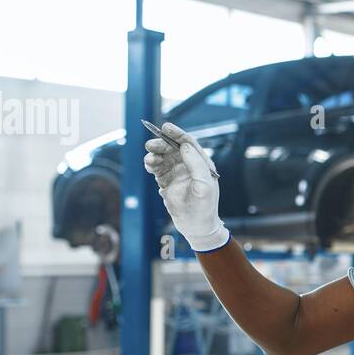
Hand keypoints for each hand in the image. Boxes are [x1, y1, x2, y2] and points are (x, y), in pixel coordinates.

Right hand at [143, 122, 228, 252]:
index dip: (177, 133)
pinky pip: (156, 168)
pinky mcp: (166, 181)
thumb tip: (184, 146)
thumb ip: (196, 164)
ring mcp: (177, 173)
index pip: (188, 143)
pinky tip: (149, 165)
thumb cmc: (204, 207)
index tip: (165, 127)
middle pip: (172, 147)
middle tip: (151, 145)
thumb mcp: (204, 185)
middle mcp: (189, 166)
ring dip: (154, 154)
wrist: (196, 227)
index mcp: (202, 163)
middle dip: (161, 143)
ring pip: (162, 156)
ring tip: (150, 159)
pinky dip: (151, 164)